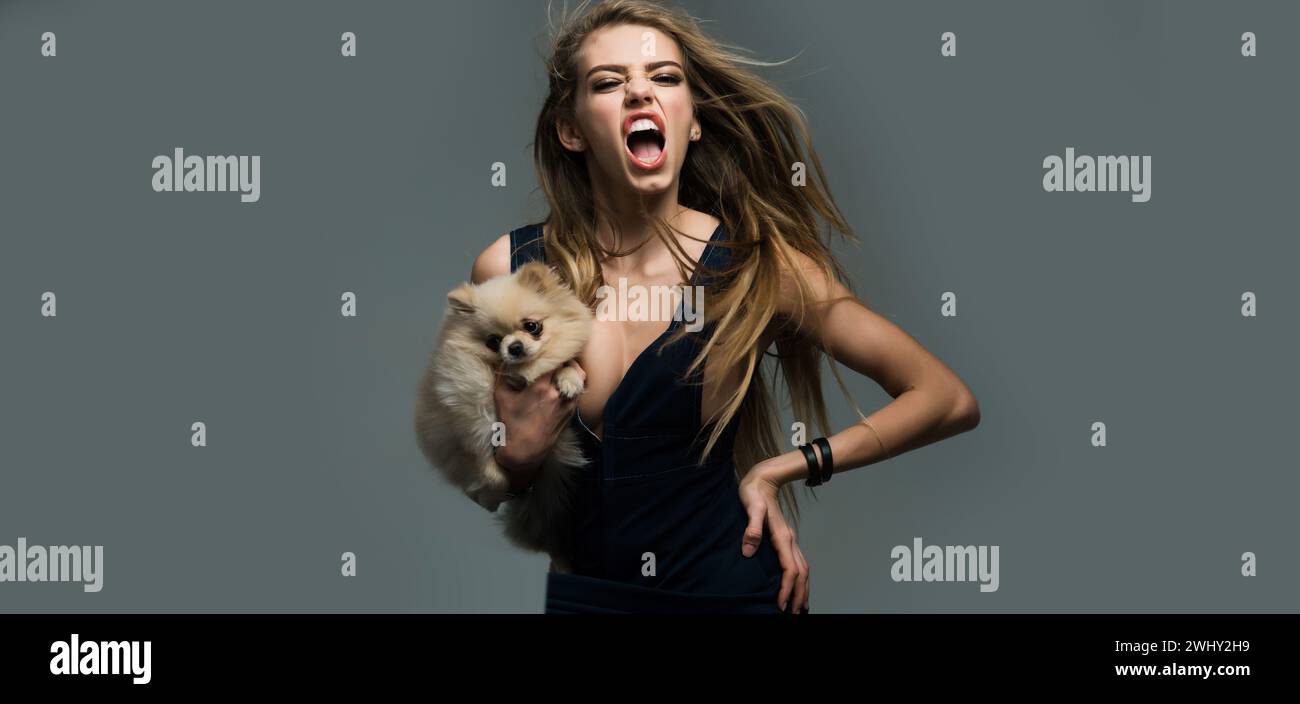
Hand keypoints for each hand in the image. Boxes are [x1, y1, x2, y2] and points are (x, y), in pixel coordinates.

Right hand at [492, 362, 585, 491]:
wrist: (524, 453)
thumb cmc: (511, 426)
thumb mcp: (501, 398)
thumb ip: (501, 375)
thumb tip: (501, 358)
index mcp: (542, 388)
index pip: (552, 360)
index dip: (550, 349)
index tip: (545, 343)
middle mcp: (558, 394)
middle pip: (569, 366)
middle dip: (562, 357)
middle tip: (554, 351)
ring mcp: (568, 404)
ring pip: (577, 377)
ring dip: (570, 369)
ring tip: (560, 364)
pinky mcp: (571, 412)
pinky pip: (577, 390)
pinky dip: (572, 382)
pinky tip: (562, 380)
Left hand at [738, 464, 809, 613]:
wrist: (763, 478)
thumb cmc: (753, 492)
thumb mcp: (750, 507)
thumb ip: (751, 528)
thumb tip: (748, 551)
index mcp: (782, 536)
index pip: (789, 569)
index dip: (786, 588)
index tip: (781, 605)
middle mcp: (790, 540)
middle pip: (801, 573)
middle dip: (799, 595)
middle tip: (794, 614)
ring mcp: (790, 539)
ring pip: (803, 569)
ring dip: (802, 589)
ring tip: (800, 606)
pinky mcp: (786, 538)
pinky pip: (798, 563)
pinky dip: (800, 578)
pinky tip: (795, 584)